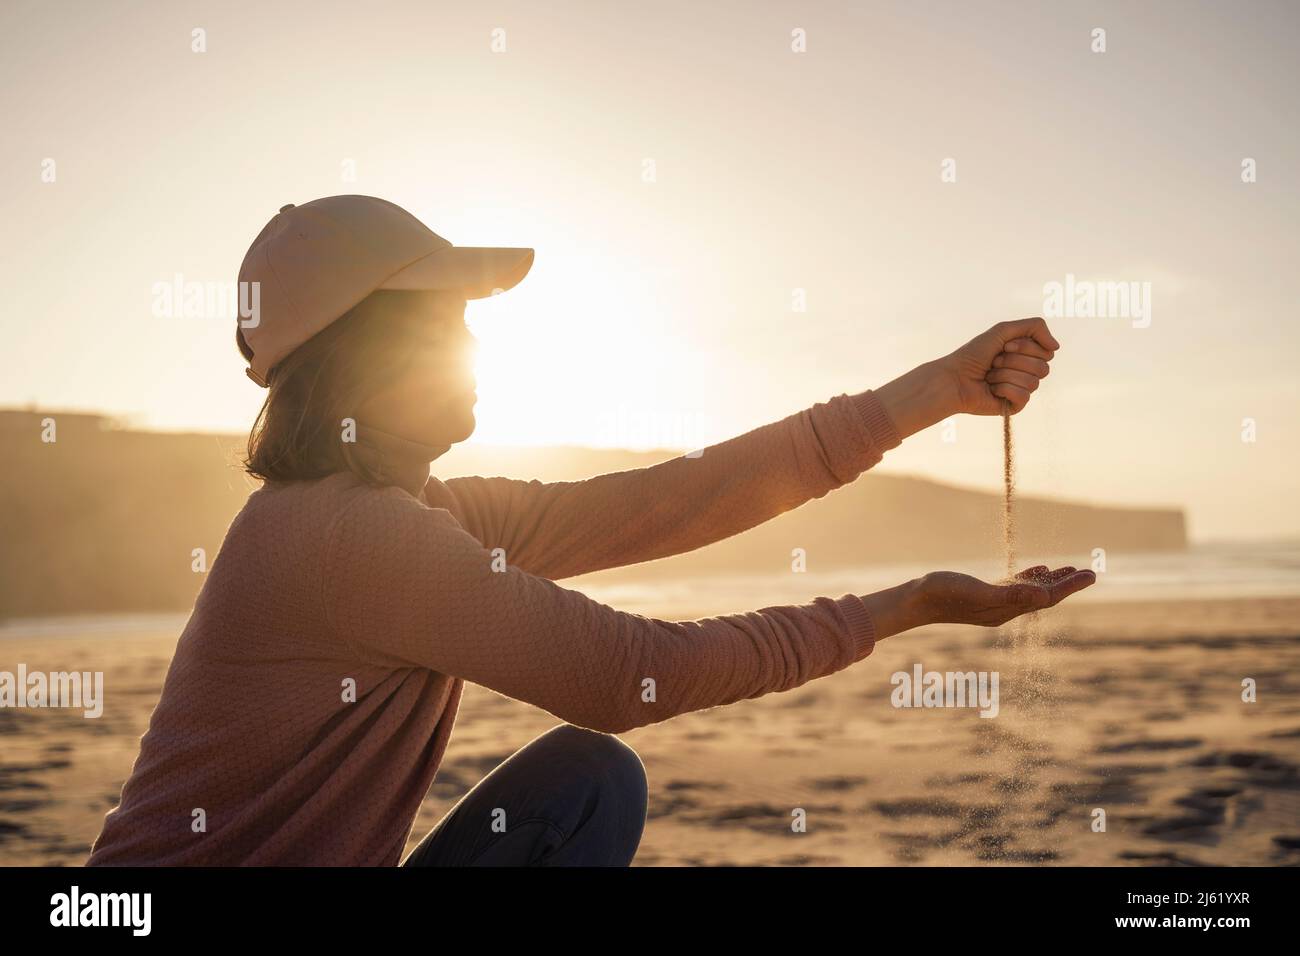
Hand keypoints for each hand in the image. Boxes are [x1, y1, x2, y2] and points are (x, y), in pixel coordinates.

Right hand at [912, 565, 1094, 627]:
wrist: (917, 600)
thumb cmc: (945, 594)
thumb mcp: (979, 592)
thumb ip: (1011, 594)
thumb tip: (1045, 598)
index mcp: (1007, 610)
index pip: (1047, 598)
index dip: (1070, 586)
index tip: (1090, 575)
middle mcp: (1006, 608)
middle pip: (1045, 596)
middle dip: (1068, 584)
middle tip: (1090, 572)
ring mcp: (996, 601)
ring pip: (1033, 591)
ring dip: (1053, 581)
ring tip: (1072, 570)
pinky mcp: (985, 593)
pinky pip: (1017, 586)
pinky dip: (1032, 578)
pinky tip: (1041, 570)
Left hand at [941, 317, 1059, 415]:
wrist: (954, 378)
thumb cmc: (973, 355)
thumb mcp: (1003, 330)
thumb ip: (1034, 327)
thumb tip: (1056, 347)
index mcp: (1026, 354)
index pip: (1047, 351)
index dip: (1026, 347)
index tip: (1005, 346)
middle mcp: (1026, 371)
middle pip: (1043, 367)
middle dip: (1014, 361)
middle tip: (994, 362)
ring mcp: (1021, 389)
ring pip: (1033, 382)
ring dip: (1006, 374)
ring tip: (989, 376)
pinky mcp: (1015, 406)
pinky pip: (1024, 396)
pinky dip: (1004, 389)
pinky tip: (991, 389)